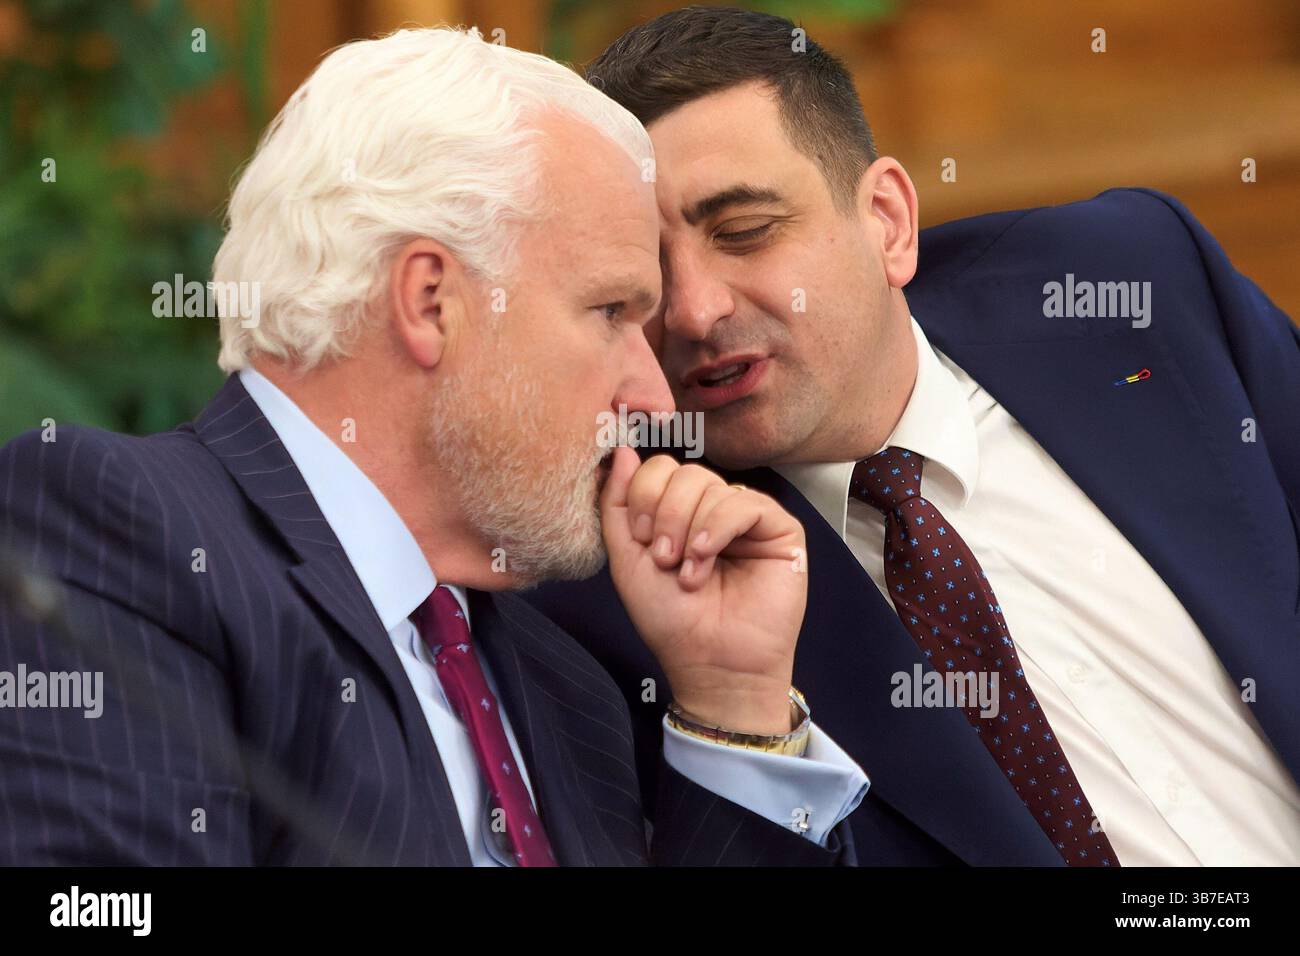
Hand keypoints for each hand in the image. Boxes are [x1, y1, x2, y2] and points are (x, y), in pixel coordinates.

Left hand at [600, 447, 807, 734]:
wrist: (710, 662)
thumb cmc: (671, 619)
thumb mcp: (627, 558)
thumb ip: (619, 503)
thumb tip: (623, 449)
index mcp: (679, 512)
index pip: (660, 468)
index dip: (644, 495)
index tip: (641, 541)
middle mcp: (713, 509)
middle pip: (684, 472)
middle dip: (664, 514)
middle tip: (663, 559)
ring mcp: (748, 517)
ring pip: (711, 485)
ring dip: (689, 530)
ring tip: (689, 573)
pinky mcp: (780, 529)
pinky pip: (745, 502)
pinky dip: (718, 528)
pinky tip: (706, 559)